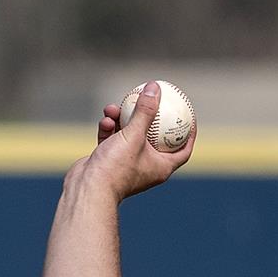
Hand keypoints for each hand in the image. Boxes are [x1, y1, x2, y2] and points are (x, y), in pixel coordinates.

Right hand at [72, 81, 195, 202]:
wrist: (88, 188)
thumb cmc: (116, 167)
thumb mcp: (134, 135)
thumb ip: (145, 111)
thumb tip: (155, 88)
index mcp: (161, 167)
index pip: (183, 150)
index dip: (189, 134)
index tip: (189, 116)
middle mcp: (146, 167)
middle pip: (154, 138)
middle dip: (149, 118)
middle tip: (151, 101)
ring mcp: (127, 164)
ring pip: (129, 135)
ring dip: (122, 119)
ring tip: (114, 107)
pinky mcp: (109, 160)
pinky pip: (113, 139)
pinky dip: (109, 129)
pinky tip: (105, 119)